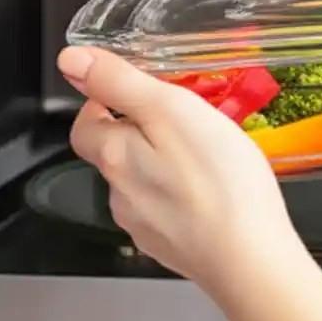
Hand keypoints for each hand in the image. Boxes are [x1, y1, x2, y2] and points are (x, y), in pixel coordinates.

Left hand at [57, 46, 301, 291]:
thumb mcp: (170, 109)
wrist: (250, 260)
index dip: (101, 103)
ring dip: (163, 168)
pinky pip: (170, 214)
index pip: (84, 125)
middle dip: (140, 134)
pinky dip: (184, 199)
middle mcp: (121, 196)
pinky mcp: (174, 249)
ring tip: (205, 155)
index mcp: (115, 157)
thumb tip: (71, 60)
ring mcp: (147, 227)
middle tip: (182, 118)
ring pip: (143, 186)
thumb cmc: (219, 181)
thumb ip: (119, 83)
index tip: (130, 92)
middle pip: (116, 156)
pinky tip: (215, 194)